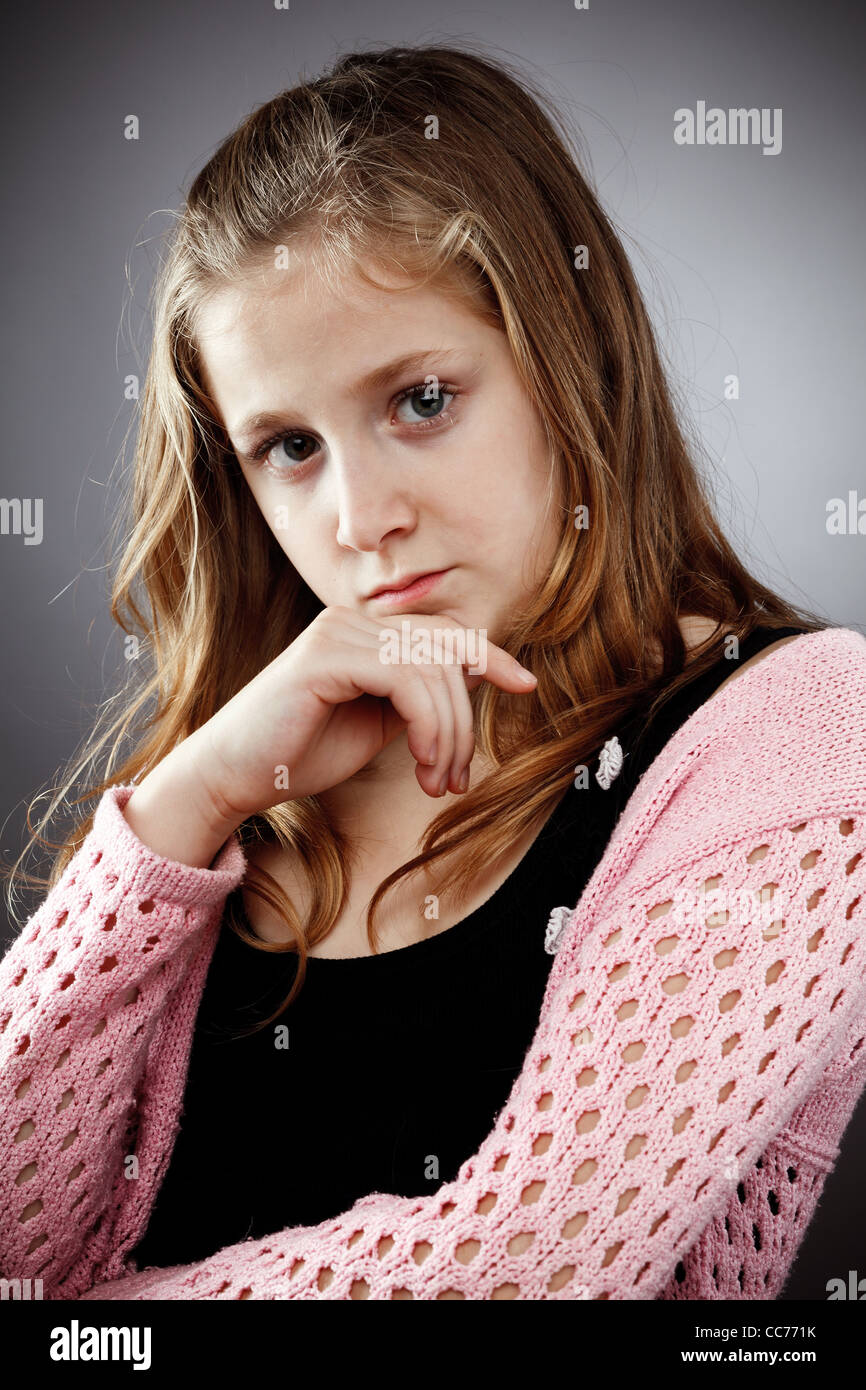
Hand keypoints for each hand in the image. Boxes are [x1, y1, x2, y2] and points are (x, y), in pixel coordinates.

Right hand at [182, 605, 536, 828]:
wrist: (233, 776)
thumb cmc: (300, 754)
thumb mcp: (379, 723)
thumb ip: (421, 697)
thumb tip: (479, 673)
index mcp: (364, 633)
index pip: (444, 633)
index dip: (491, 656)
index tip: (526, 686)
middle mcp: (351, 621)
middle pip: (447, 655)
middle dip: (465, 722)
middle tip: (453, 779)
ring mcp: (337, 632)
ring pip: (433, 671)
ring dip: (449, 735)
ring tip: (436, 781)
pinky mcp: (326, 656)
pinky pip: (406, 679)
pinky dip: (428, 726)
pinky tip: (421, 764)